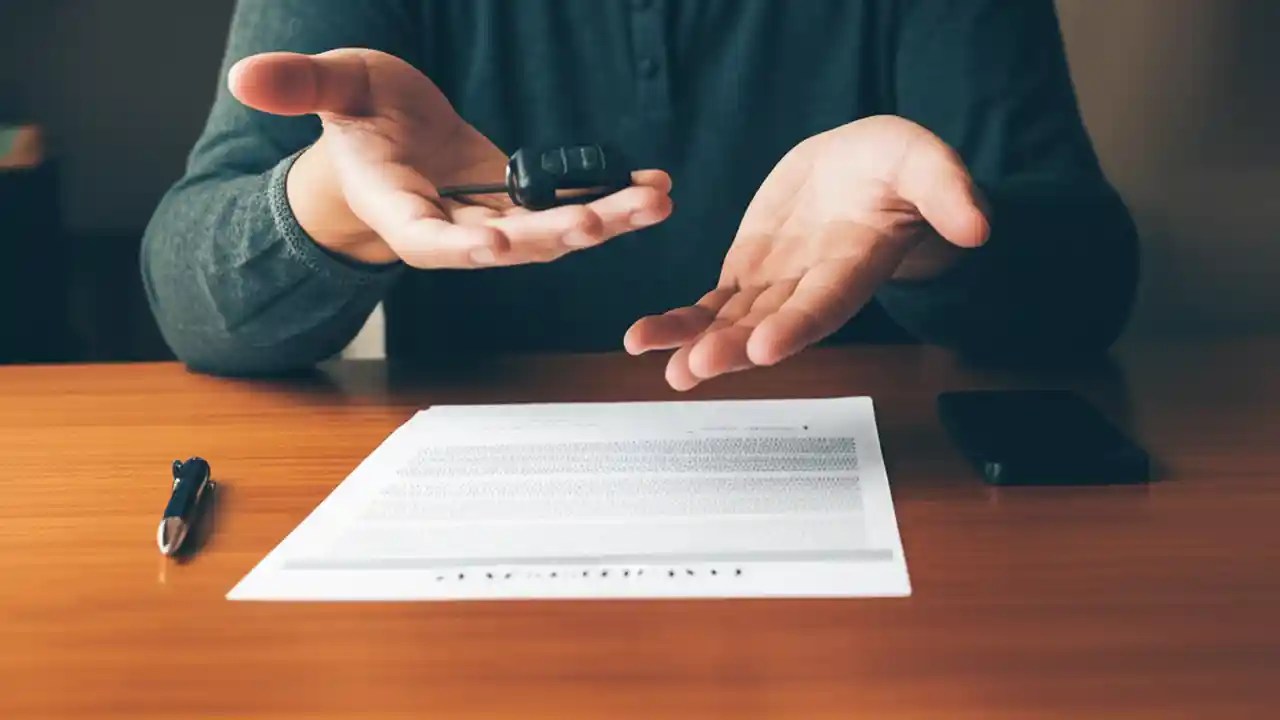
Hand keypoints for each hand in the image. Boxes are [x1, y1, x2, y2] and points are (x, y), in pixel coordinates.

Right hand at [229, 49, 671, 265]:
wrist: (388, 142)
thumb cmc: (358, 119)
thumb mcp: (332, 89)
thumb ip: (299, 86)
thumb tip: (242, 77)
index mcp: (399, 209)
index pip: (429, 237)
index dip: (462, 244)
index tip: (497, 244)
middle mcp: (452, 228)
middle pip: (506, 243)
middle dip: (554, 234)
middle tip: (598, 221)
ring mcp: (492, 219)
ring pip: (550, 232)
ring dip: (604, 221)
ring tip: (654, 201)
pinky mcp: (524, 204)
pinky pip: (571, 207)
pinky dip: (612, 201)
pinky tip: (654, 188)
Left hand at [625, 115, 988, 389]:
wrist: (859, 169)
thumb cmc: (898, 167)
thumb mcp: (926, 163)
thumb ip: (948, 192)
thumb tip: (979, 224)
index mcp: (855, 266)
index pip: (826, 303)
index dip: (797, 326)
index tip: (765, 346)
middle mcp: (812, 289)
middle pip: (771, 327)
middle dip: (732, 349)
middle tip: (696, 367)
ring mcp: (775, 288)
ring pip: (731, 326)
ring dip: (696, 345)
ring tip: (660, 364)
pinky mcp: (746, 277)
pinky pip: (708, 307)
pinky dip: (678, 324)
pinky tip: (642, 339)